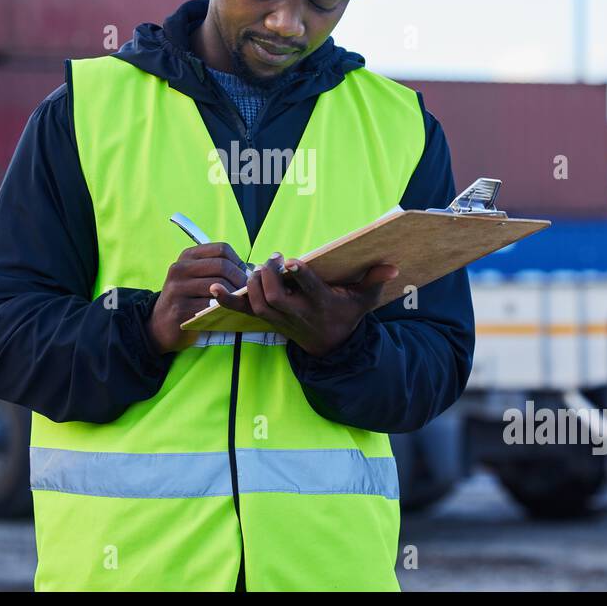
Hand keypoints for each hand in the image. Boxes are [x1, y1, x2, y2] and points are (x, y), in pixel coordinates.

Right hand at [146, 242, 249, 352]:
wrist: (160, 326)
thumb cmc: (188, 300)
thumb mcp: (197, 278)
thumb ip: (220, 269)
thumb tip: (253, 269)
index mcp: (187, 256)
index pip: (222, 249)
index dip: (239, 262)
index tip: (244, 277)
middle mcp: (179, 268)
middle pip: (222, 265)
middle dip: (240, 279)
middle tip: (247, 292)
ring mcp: (178, 288)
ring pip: (219, 286)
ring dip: (235, 295)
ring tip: (240, 302)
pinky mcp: (180, 309)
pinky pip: (211, 306)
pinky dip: (224, 309)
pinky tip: (227, 313)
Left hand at [210, 252, 398, 356]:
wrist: (330, 346)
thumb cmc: (345, 315)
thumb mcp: (364, 300)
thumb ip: (374, 281)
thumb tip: (393, 267)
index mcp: (321, 304)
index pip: (310, 290)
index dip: (300, 277)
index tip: (293, 261)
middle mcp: (298, 313)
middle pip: (276, 298)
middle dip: (270, 277)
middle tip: (273, 259)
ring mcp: (280, 318)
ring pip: (259, 305)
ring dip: (253, 285)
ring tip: (258, 267)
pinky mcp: (266, 319)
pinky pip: (242, 311)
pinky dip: (226, 300)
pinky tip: (213, 288)